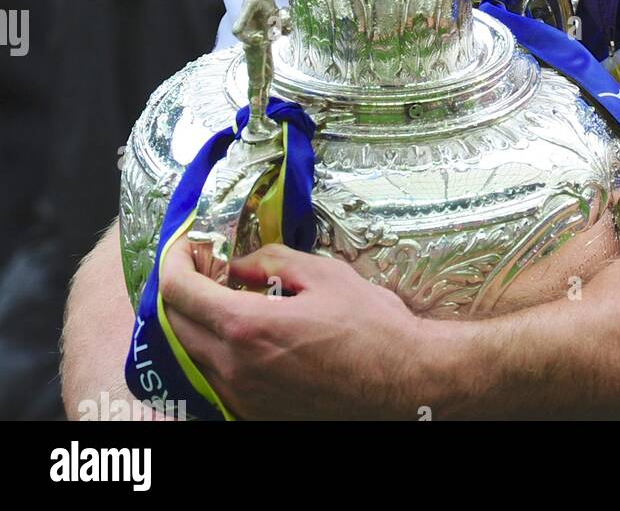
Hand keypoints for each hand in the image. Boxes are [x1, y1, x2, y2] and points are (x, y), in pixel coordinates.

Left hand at [159, 238, 447, 419]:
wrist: (403, 384)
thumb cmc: (372, 329)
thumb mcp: (324, 275)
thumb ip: (272, 261)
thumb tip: (239, 264)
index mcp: (248, 328)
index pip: (181, 292)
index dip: (174, 261)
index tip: (183, 245)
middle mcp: (235, 370)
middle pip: (177, 327)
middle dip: (182, 291)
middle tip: (204, 267)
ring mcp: (243, 398)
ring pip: (195, 355)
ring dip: (200, 322)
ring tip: (228, 297)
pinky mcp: (255, 415)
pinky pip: (219, 378)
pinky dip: (219, 350)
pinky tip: (249, 332)